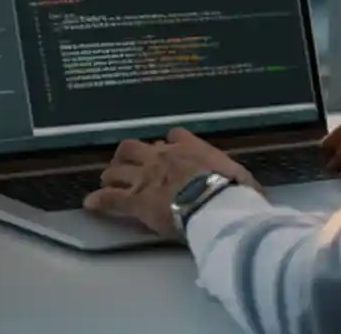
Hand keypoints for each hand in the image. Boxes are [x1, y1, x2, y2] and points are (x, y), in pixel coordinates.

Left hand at [83, 128, 258, 238]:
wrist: (215, 204)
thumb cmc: (235, 192)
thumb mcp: (242, 178)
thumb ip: (236, 179)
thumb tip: (250, 190)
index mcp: (191, 148)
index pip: (174, 136)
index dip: (168, 144)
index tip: (167, 150)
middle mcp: (163, 157)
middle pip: (135, 146)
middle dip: (128, 154)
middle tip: (126, 163)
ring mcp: (146, 176)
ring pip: (118, 168)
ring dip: (111, 174)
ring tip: (107, 180)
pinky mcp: (135, 198)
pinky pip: (111, 197)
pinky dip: (99, 199)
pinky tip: (90, 204)